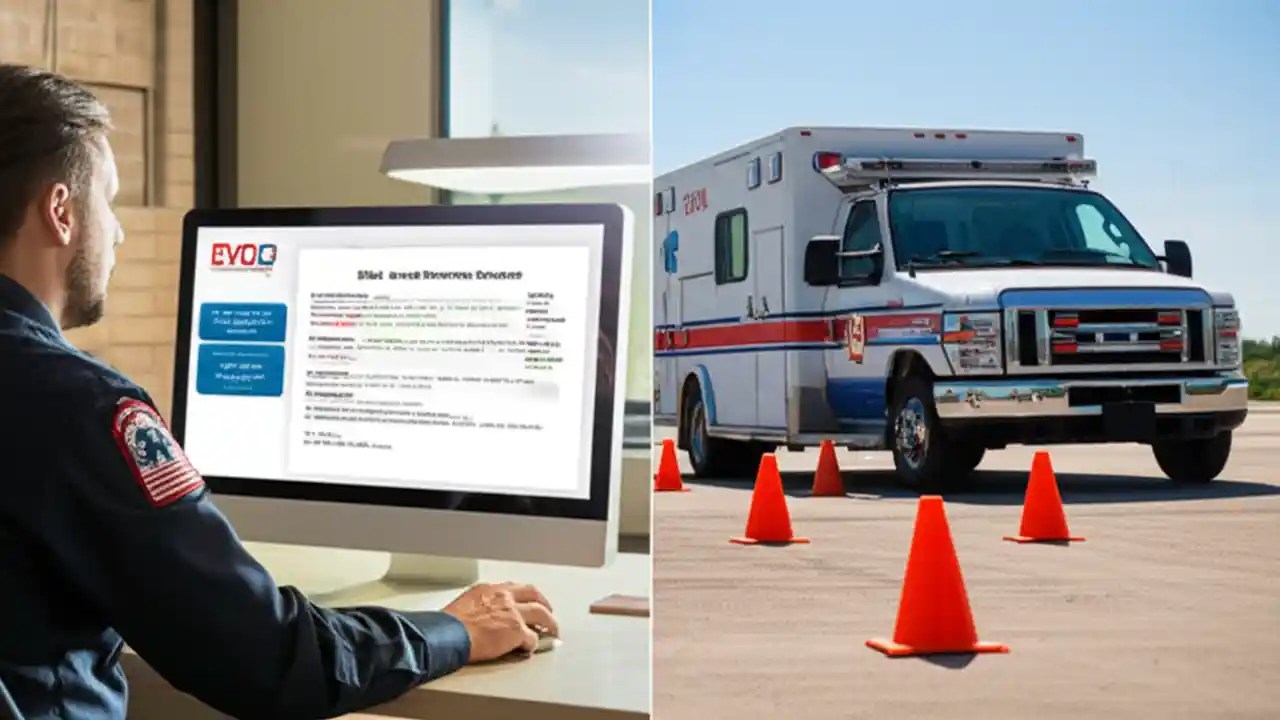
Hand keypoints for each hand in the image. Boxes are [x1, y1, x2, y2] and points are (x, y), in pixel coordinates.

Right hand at [441, 581, 557, 662]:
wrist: (447, 635)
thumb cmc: (447, 625)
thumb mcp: (462, 606)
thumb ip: (477, 607)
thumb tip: (478, 617)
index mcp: (489, 590)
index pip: (512, 587)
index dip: (523, 595)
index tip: (527, 599)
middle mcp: (504, 597)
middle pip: (533, 594)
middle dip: (543, 602)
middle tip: (547, 611)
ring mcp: (513, 613)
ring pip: (542, 613)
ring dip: (550, 622)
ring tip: (553, 630)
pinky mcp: (517, 631)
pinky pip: (532, 638)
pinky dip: (533, 644)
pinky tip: (530, 649)